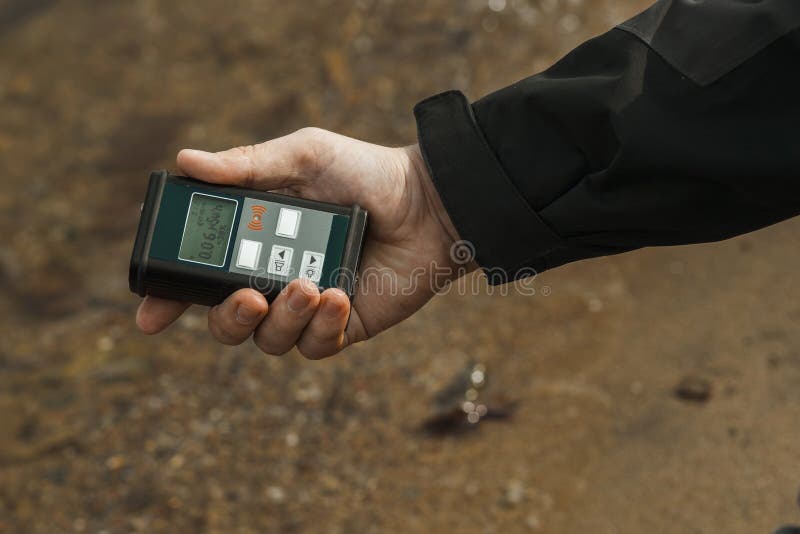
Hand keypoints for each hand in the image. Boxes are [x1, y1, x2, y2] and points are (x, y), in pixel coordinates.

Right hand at [136, 128, 473, 358]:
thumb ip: (248, 166)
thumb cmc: (365, 173)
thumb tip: (185, 161)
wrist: (430, 202)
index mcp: (255, 241)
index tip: (149, 312)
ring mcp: (309, 307)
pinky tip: (339, 297)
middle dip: (228, 317)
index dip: (169, 299)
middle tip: (250, 295)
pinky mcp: (343, 327)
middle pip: (227, 321)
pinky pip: (317, 346)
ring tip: (311, 285)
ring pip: (270, 340)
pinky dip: (323, 326)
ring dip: (284, 318)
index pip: (201, 277)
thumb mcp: (304, 157)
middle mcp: (276, 278)